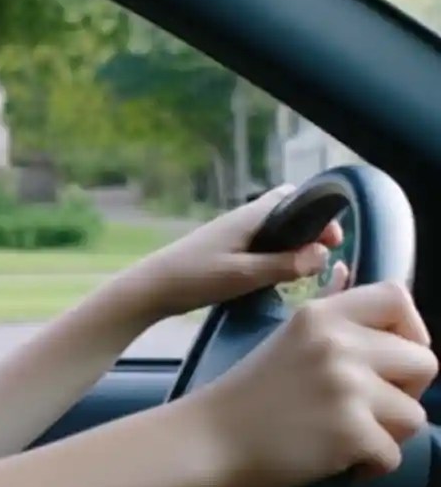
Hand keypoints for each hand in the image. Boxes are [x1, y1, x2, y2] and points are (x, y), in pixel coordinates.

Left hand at [128, 185, 342, 320]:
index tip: (335, 240)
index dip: (319, 214)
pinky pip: (261, 248)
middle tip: (325, 257)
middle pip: (287, 215)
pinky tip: (282, 279)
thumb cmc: (195, 277)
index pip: (293, 197)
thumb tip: (322, 255)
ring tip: (309, 270)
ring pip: (275, 233)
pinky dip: (277, 256)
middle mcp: (243, 221)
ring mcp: (233, 237)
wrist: (152, 288)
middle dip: (311, 231)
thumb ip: (284, 265)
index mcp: (249, 217)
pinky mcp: (225, 253)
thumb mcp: (244, 274)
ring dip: (295, 246)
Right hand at [192, 281, 436, 486]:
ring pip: (415, 413)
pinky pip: (394, 454)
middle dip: (405, 390)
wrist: (206, 441)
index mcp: (320, 316)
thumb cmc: (243, 397)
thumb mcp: (284, 340)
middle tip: (367, 407)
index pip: (397, 298)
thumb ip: (328, 321)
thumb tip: (350, 278)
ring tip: (346, 436)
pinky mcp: (351, 432)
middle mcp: (338, 344)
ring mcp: (347, 388)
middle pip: (424, 361)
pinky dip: (371, 466)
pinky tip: (339, 462)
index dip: (411, 329)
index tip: (392, 356)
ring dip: (388, 432)